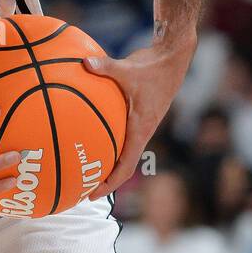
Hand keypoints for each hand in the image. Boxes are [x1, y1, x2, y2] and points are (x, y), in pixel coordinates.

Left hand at [83, 36, 194, 199]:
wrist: (172, 58)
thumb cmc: (152, 67)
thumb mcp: (127, 68)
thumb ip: (104, 67)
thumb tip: (83, 62)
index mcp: (140, 129)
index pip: (126, 165)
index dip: (110, 183)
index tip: (92, 194)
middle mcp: (141, 132)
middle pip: (122, 165)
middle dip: (103, 179)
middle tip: (79, 188)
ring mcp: (140, 125)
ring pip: (122, 152)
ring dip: (105, 162)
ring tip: (80, 168)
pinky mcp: (137, 116)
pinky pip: (120, 136)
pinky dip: (105, 141)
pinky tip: (83, 135)